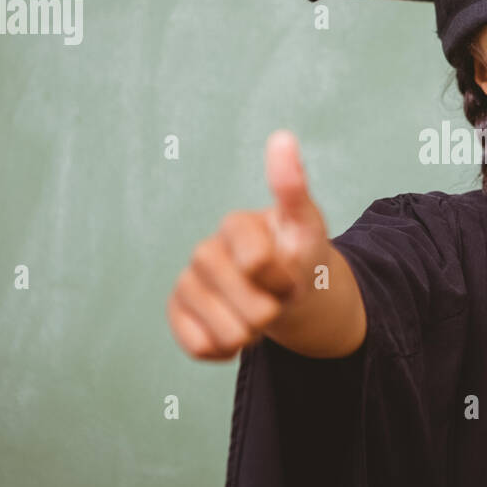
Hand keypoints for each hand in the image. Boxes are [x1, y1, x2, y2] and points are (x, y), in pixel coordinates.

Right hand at [167, 130, 330, 360]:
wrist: (290, 293)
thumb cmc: (300, 255)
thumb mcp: (309, 225)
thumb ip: (293, 186)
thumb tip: (283, 136)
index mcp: (235, 225)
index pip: (258, 262)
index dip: (284, 279)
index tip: (292, 272)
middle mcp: (204, 251)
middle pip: (250, 307)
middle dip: (275, 310)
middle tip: (278, 295)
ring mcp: (188, 282)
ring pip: (227, 333)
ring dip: (255, 334)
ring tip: (259, 313)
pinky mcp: (176, 313)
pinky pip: (200, 347)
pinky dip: (227, 351)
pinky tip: (237, 333)